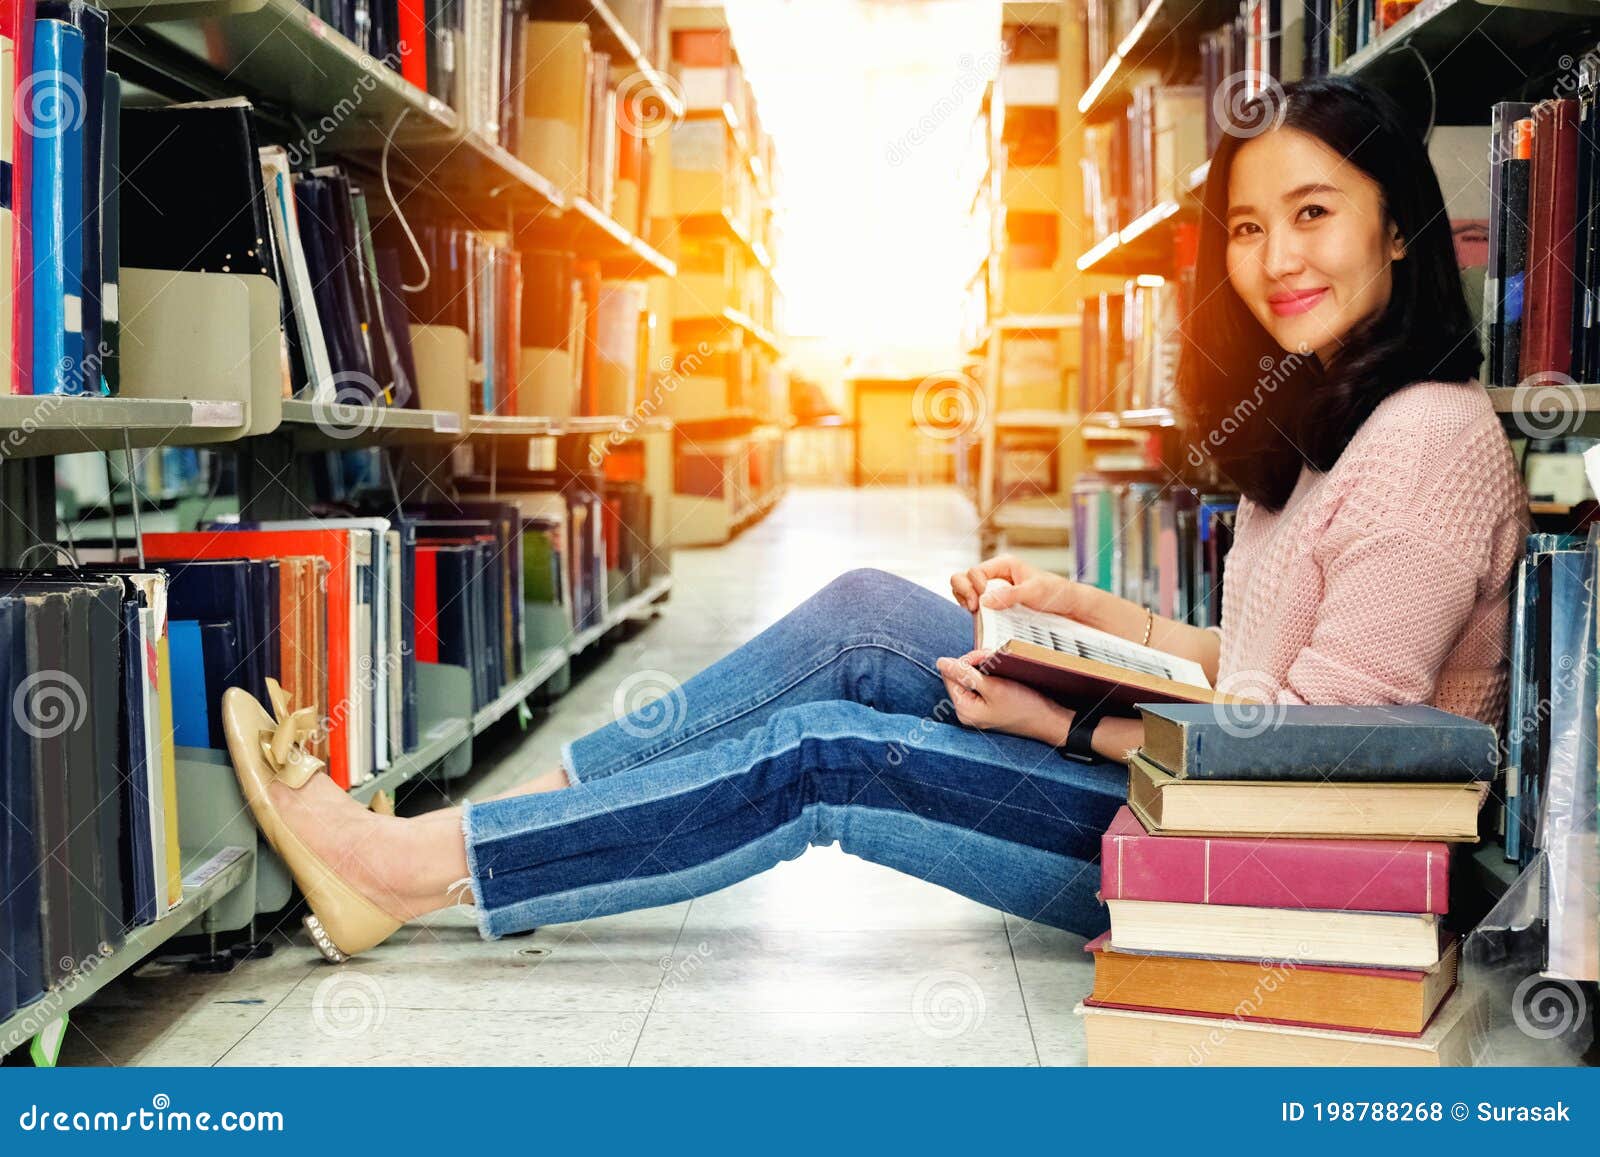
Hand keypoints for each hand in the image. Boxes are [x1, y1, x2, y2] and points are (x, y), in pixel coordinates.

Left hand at [935, 650, 1068, 742]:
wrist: (1048, 721)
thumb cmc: (1023, 705)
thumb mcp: (993, 686)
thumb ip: (964, 674)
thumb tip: (940, 662)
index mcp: (963, 708)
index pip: (951, 674)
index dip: (967, 660)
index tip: (987, 656)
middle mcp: (966, 712)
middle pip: (959, 676)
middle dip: (975, 663)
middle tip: (993, 656)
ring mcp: (976, 711)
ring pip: (971, 679)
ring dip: (983, 667)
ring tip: (999, 664)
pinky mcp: (987, 708)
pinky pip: (981, 687)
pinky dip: (989, 677)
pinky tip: (1001, 674)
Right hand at [950, 554, 1108, 627]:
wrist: (1068, 606)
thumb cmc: (1054, 593)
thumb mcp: (1034, 591)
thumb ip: (1009, 595)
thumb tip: (984, 601)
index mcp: (1002, 565)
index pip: (974, 572)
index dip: (973, 586)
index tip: (981, 601)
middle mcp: (994, 576)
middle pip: (962, 578)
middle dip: (962, 591)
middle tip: (973, 607)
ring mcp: (992, 591)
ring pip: (964, 591)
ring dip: (964, 600)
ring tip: (974, 612)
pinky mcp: (993, 605)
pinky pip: (973, 604)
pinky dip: (970, 609)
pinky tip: (979, 617)